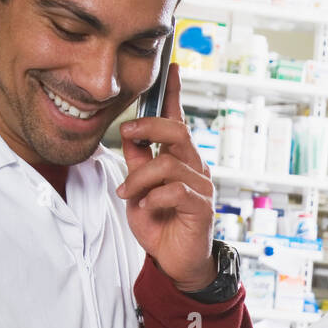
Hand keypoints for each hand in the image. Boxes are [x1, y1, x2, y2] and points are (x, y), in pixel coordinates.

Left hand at [116, 64, 215, 292]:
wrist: (174, 262)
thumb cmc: (161, 225)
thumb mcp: (138, 190)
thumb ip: (137, 162)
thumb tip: (129, 136)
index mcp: (180, 159)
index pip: (178, 119)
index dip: (175, 92)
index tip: (171, 65)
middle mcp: (195, 167)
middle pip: (177, 130)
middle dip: (148, 128)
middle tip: (125, 135)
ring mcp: (201, 186)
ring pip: (168, 163)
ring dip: (140, 178)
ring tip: (128, 194)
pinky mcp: (202, 207)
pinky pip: (175, 190)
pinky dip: (153, 197)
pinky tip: (147, 208)